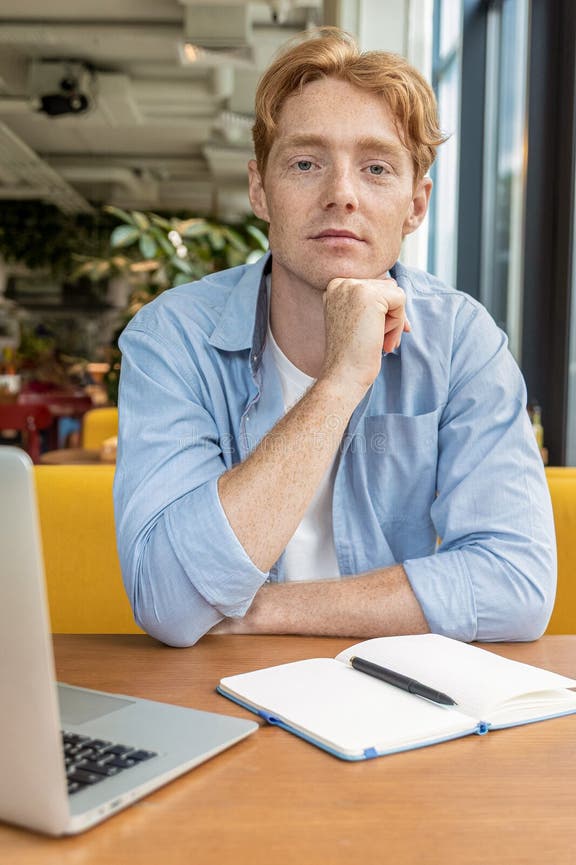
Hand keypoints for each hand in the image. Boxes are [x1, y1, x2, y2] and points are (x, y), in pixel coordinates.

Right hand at [320, 277, 408, 396]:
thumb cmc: (352, 353)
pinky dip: (398, 323)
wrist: (344, 374)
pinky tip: (383, 340)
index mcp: (335, 287)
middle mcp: (342, 283)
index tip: (380, 332)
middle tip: (378, 340)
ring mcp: (353, 287)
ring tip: (379, 341)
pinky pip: (400, 300)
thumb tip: (394, 286)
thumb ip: (371, 300)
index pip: (375, 287)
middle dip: (389, 317)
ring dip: (393, 321)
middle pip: (386, 289)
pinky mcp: (369, 295)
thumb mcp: (357, 320)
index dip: (384, 311)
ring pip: (394, 295)